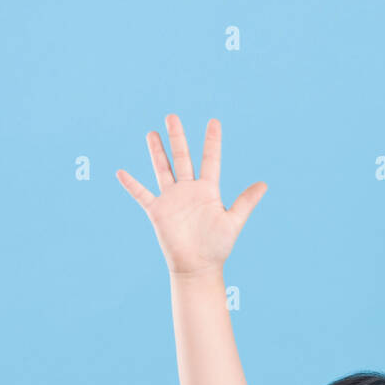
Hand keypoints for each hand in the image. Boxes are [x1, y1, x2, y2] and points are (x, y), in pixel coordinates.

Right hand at [116, 114, 266, 276]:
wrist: (198, 267)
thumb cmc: (217, 247)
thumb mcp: (234, 221)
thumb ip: (246, 201)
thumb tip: (264, 184)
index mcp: (208, 190)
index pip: (210, 160)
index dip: (212, 141)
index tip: (214, 121)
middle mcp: (189, 190)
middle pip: (182, 157)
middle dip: (177, 137)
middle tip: (172, 116)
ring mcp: (172, 199)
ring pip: (163, 169)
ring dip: (157, 152)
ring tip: (152, 133)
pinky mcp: (158, 211)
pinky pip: (142, 195)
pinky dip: (131, 185)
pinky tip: (120, 172)